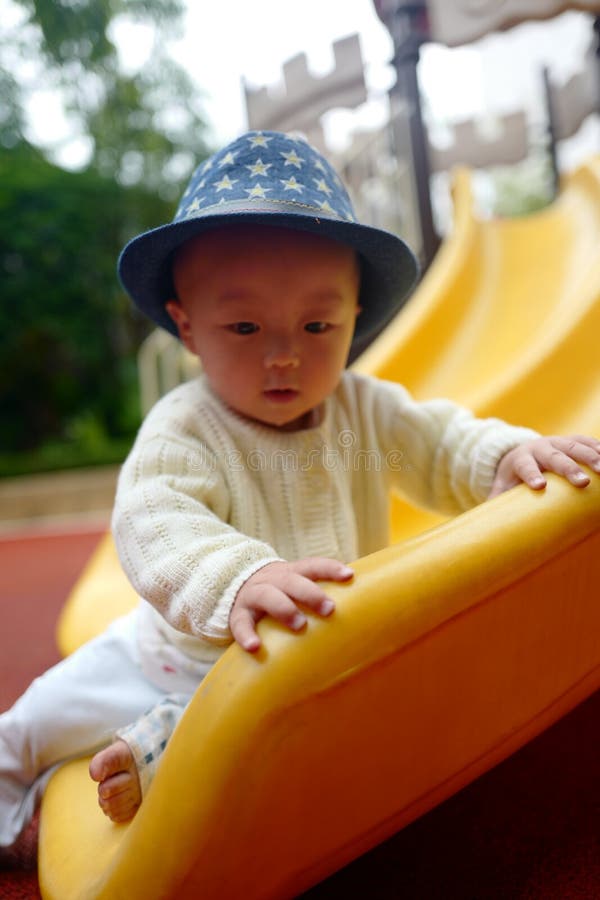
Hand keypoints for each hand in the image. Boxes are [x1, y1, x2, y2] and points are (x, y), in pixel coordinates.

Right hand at [229, 558, 353, 651]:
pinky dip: (246, 634)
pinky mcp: (238, 614)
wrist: (236, 588)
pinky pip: (240, 623)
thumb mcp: (295, 586)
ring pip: (267, 596)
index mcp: (291, 572)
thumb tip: (360, 606)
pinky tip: (255, 647)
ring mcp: (253, 595)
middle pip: (291, 580)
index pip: (312, 566)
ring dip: (285, 609)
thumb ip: (318, 592)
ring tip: (300, 625)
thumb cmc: (279, 593)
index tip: (349, 576)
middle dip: (311, 593)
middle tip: (329, 609)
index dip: (330, 568)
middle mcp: (272, 580)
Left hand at [489, 434, 599, 497]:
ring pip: (573, 446)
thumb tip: (488, 527)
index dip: (531, 475)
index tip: (539, 487)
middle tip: (583, 482)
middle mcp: (539, 448)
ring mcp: (557, 441)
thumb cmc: (512, 478)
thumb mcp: (501, 488)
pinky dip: (598, 448)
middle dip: (568, 468)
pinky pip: (586, 441)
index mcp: (520, 459)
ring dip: (591, 456)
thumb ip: (496, 503)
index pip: (525, 466)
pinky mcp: (571, 440)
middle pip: (554, 456)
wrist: (520, 452)